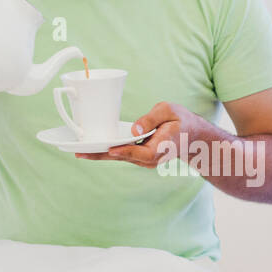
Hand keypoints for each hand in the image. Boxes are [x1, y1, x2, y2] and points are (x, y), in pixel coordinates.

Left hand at [76, 101, 192, 165]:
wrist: (192, 136)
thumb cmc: (180, 121)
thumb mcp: (169, 111)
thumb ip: (152, 118)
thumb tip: (135, 128)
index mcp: (161, 148)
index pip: (141, 152)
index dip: (125, 151)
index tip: (110, 149)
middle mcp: (151, 159)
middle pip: (124, 157)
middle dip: (102, 155)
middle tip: (80, 153)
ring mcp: (145, 160)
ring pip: (120, 158)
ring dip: (100, 155)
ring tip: (80, 152)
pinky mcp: (139, 157)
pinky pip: (121, 155)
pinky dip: (107, 152)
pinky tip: (92, 149)